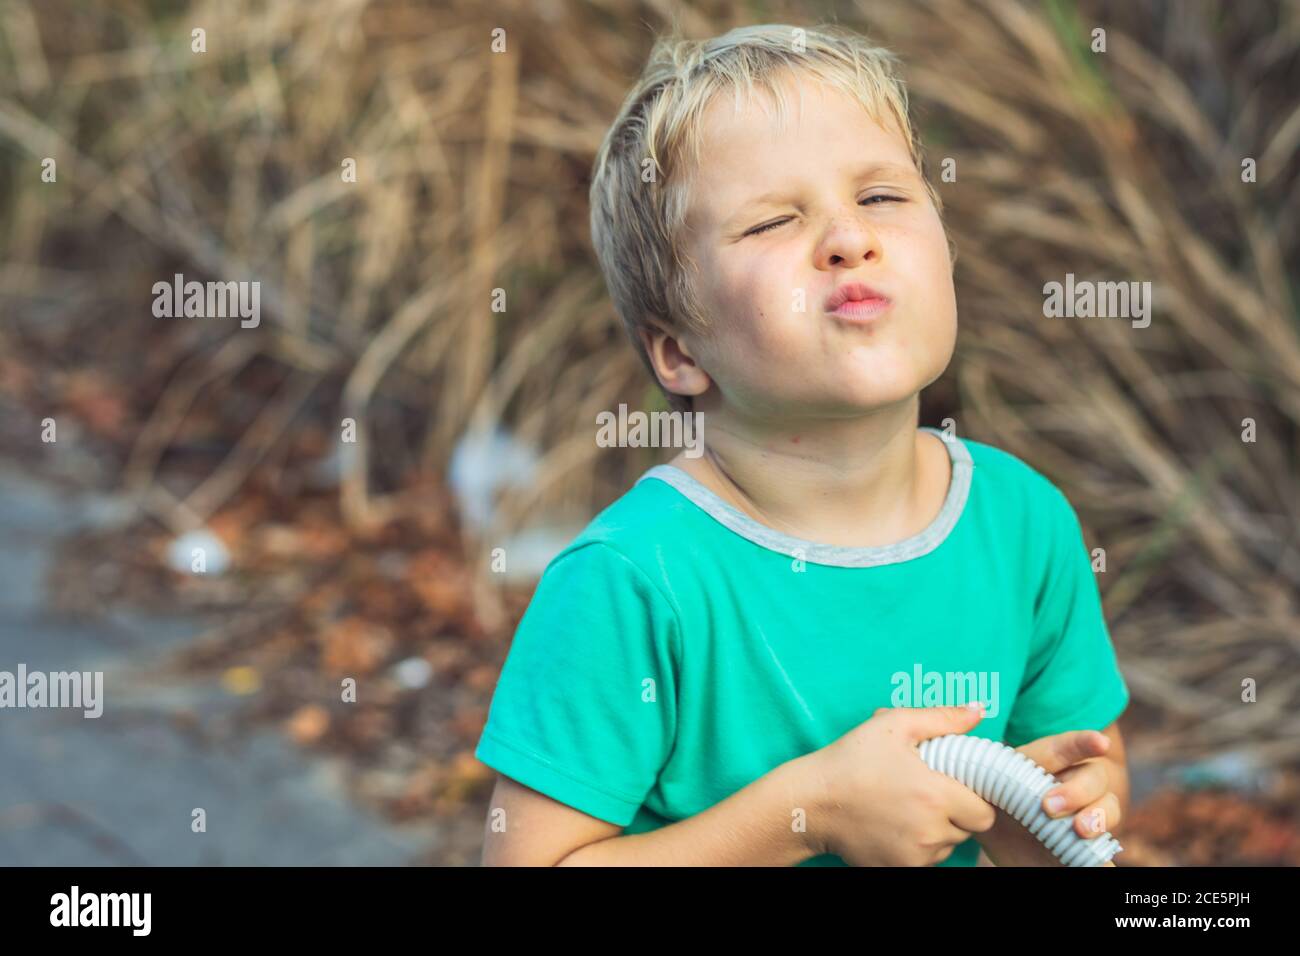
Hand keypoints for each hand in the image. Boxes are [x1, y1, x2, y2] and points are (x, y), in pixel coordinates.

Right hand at [800, 704, 996, 865]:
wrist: (811, 803)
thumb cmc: (850, 761)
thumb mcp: (893, 726)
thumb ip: (942, 718)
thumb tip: (977, 711)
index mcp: (935, 795)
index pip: (984, 813)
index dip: (975, 798)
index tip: (957, 787)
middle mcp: (930, 832)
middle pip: (966, 831)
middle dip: (955, 813)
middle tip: (927, 793)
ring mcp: (914, 857)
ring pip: (945, 847)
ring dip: (935, 831)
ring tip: (906, 808)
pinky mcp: (898, 870)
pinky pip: (923, 861)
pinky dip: (916, 847)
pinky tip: (893, 825)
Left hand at [975, 729, 1119, 865]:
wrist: (1005, 851)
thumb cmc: (991, 811)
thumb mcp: (977, 793)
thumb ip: (974, 778)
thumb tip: (954, 768)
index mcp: (1042, 768)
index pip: (1062, 749)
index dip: (1082, 743)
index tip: (1100, 742)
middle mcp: (1071, 788)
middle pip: (1093, 776)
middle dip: (1077, 789)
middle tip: (1049, 806)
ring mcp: (1084, 818)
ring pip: (1110, 806)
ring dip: (1098, 815)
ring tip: (1080, 829)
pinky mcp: (1089, 850)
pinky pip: (1106, 851)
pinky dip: (1105, 855)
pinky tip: (1100, 858)